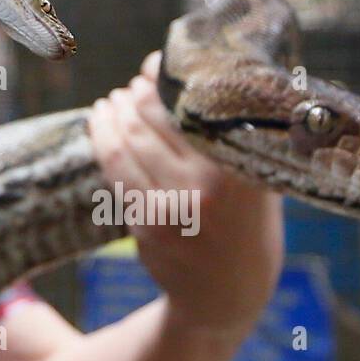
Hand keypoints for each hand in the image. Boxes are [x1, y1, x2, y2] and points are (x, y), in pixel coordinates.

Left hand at [88, 51, 283, 336]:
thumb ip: (237, 139)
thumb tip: (198, 77)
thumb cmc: (246, 228)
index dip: (167, 79)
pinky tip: (100, 121)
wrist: (226, 297)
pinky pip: (115, 168)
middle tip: (134, 82)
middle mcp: (209, 187)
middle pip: (157, 120)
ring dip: (116, 112)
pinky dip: (103, 137)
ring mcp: (174, 207)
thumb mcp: (259, 183)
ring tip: (115, 98)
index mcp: (244, 169)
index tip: (156, 63)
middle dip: (138, 93)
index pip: (196, 107)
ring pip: (130, 141)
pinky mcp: (145, 222)